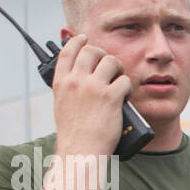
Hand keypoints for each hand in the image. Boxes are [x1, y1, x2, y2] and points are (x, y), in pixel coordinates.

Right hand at [52, 34, 132, 159]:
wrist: (81, 151)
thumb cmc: (74, 134)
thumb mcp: (62, 106)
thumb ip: (68, 89)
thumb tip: (77, 76)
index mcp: (61, 83)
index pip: (68, 51)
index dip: (78, 41)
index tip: (84, 38)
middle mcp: (76, 81)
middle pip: (91, 51)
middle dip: (103, 54)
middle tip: (109, 65)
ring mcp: (93, 88)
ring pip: (111, 61)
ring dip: (118, 69)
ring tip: (119, 80)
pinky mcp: (111, 97)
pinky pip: (124, 80)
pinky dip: (127, 88)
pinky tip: (125, 97)